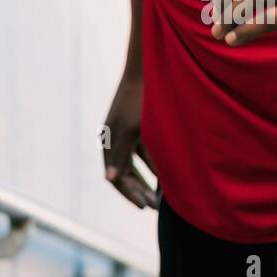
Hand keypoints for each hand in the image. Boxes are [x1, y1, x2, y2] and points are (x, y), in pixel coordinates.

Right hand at [100, 71, 159, 209]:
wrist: (148, 69)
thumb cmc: (140, 99)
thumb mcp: (133, 129)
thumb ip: (122, 155)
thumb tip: (109, 179)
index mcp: (109, 141)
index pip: (116, 177)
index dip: (130, 193)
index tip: (145, 207)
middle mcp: (114, 140)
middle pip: (125, 174)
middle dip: (139, 191)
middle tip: (156, 207)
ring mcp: (125, 134)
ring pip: (135, 165)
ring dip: (147, 181)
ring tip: (161, 198)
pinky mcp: (137, 128)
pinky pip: (144, 153)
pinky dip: (154, 165)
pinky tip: (167, 176)